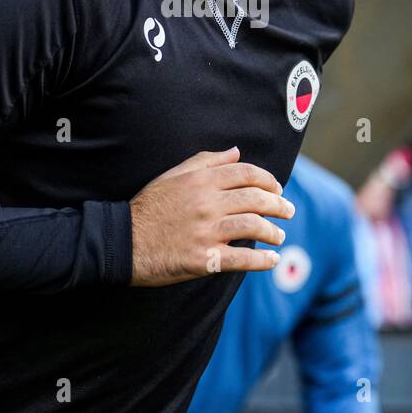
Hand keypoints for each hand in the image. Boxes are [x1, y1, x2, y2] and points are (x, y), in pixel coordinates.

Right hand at [128, 146, 293, 286]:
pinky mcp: (204, 259)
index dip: (267, 180)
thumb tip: (236, 152)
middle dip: (278, 205)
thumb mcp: (173, 175)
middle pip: (256, 199)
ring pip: (253, 227)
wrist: (123, 241)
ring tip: (279, 236)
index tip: (277, 189)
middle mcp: (207, 203)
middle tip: (288, 211)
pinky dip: (262, 260)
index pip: (246, 173)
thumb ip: (206, 161)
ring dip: (273, 231)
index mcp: (201, 181)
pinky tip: (271, 260)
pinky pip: (242, 259)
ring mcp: (206, 232)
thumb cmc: (148, 206)